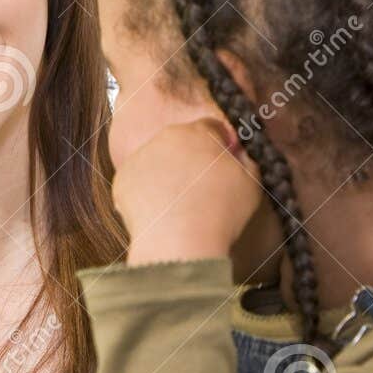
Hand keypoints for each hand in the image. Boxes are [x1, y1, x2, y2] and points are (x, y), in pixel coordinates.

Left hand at [113, 119, 263, 263]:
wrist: (178, 243)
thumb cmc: (220, 213)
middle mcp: (164, 138)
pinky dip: (146, 194)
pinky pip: (137, 182)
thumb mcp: (251, 182)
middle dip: (190, 159)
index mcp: (197, 132)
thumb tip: (239, 154)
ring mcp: (140, 158)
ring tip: (179, 205)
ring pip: (156, 161)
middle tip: (200, 188)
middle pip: (180, 142)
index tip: (221, 164)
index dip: (219, 146)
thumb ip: (245, 160)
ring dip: (165, 175)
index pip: (211, 129)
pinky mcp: (122, 180)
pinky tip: (161, 212)